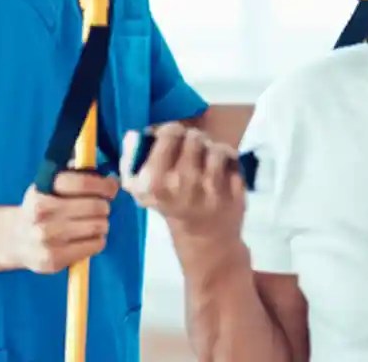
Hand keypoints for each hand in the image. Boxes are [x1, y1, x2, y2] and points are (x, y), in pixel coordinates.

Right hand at [5, 172, 118, 273]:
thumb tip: (100, 167)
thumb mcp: (47, 186)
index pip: (82, 183)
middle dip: (104, 205)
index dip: (104, 184)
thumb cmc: (40, 208)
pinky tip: (87, 237)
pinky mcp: (55, 259)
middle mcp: (43, 214)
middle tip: (100, 207)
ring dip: (102, 223)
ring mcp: (48, 238)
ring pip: (99, 226)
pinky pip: (95, 245)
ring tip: (93, 223)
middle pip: (96, 206)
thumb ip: (71, 172)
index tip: (111, 187)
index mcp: (42, 192)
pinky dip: (98, 240)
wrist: (14, 240)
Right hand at [120, 122, 245, 242]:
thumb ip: (132, 161)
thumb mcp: (142, 191)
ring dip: (212, 149)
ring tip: (207, 157)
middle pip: (194, 137)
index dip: (171, 130)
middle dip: (194, 138)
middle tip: (192, 146)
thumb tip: (135, 135)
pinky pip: (234, 162)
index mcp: (158, 182)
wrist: (203, 238)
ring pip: (216, 148)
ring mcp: (213, 191)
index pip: (169, 134)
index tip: (173, 135)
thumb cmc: (171, 207)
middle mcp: (185, 184)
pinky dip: (229, 161)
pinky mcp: (235, 194)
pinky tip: (222, 170)